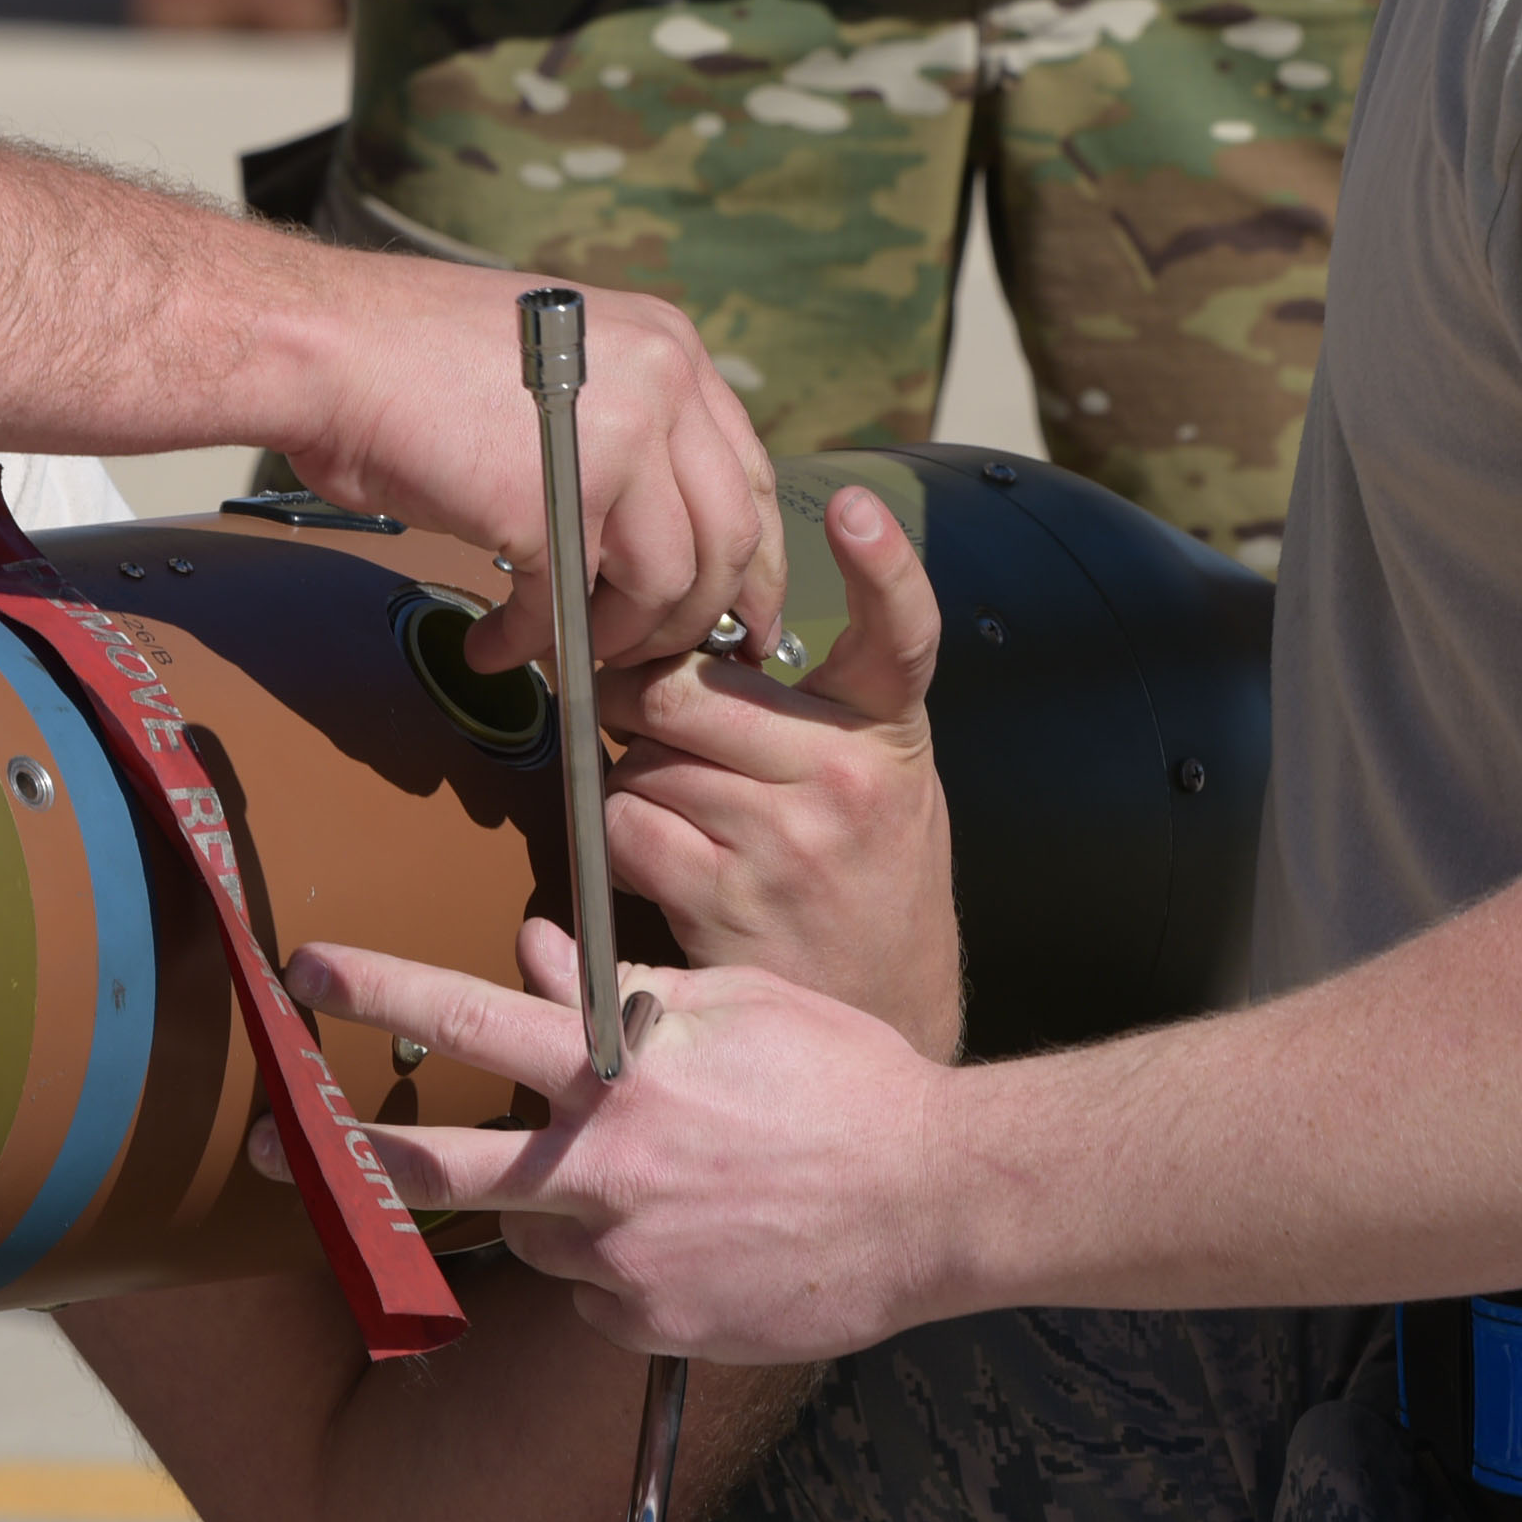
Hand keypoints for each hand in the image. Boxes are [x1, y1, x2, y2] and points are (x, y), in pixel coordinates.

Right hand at [282, 262, 781, 678]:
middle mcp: (663, 384)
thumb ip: (626, 427)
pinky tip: (496, 642)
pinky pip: (568, 605)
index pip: (750, 475)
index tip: (740, 616)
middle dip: (696, 618)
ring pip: (665, 585)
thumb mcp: (561, 364)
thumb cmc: (417, 361)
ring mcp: (617, 442)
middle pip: (727, 538)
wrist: (328, 348)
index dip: (751, 562)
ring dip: (614, 638)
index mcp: (670, 348)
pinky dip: (531, 640)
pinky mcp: (555, 502)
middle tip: (663, 662)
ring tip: (565, 649)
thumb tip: (655, 528)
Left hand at [283, 921, 956, 1369]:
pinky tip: (694, 1236)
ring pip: (534, 1235)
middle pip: (442, 1168)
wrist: (937, 1198)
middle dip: (344, 1155)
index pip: (471, 1020)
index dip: (380, 990)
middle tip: (270, 1143)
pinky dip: (617, 1265)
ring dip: (555, 1209)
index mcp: (621, 1074)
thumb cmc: (842, 1080)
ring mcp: (624, 1259)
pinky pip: (594, 1293)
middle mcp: (605, 1169)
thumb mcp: (732, 1004)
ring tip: (654, 1186)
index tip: (304, 971)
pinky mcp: (651, 1325)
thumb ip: (616, 988)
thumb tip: (521, 952)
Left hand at [598, 488, 959, 1058]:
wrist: (885, 1012)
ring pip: (641, 759)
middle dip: (629, 687)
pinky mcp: (728, 900)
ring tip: (671, 799)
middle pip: (687, 688)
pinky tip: (660, 856)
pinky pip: (623, 829)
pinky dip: (618, 836)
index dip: (884, 565)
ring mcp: (787, 840)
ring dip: (626, 774)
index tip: (858, 509)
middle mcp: (847, 777)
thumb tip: (678, 644)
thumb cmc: (866, 876)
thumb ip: (804, 712)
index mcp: (888, 733)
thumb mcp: (876, 776)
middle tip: (620, 692)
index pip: (902, 633)